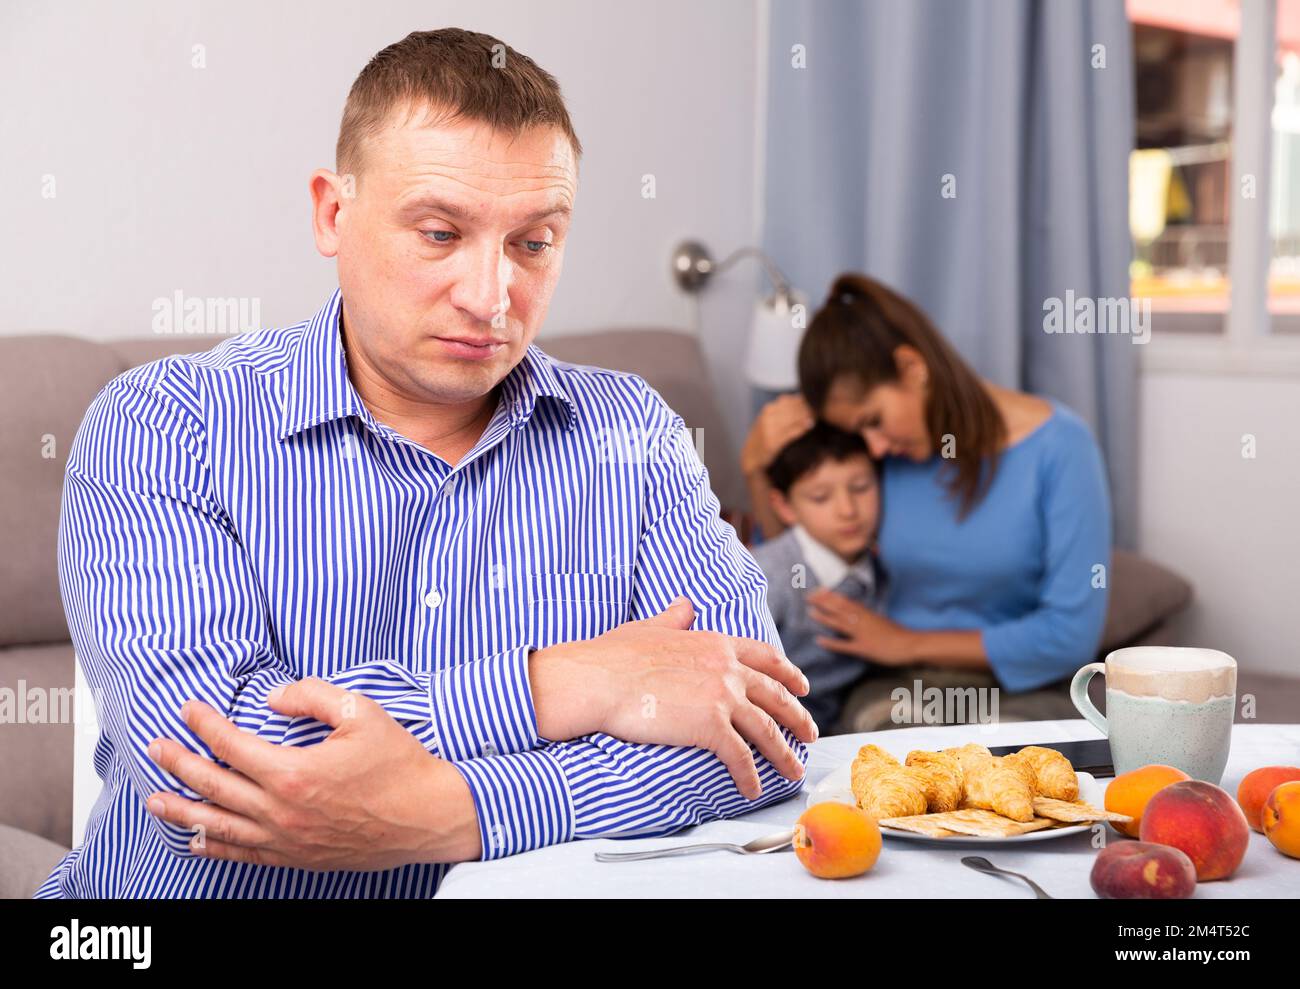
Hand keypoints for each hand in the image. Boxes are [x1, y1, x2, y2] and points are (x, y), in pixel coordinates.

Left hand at [145, 679, 479, 869]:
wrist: (428, 815)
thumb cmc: (399, 764)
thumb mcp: (362, 713)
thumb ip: (312, 696)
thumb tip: (275, 698)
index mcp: (293, 771)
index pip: (231, 744)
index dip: (204, 724)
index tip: (189, 710)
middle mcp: (281, 810)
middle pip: (213, 785)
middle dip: (179, 763)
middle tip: (156, 748)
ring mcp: (287, 839)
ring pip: (219, 826)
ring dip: (181, 811)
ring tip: (154, 800)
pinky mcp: (298, 857)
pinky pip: (243, 854)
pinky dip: (214, 845)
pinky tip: (196, 838)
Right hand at [529, 597, 816, 798]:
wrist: (600, 679)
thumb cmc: (614, 655)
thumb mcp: (649, 627)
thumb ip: (673, 618)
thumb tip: (684, 604)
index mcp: (716, 643)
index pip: (765, 657)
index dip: (788, 672)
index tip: (802, 686)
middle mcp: (727, 668)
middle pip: (775, 696)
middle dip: (798, 717)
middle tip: (810, 733)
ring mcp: (722, 697)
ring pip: (766, 730)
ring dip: (784, 754)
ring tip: (794, 770)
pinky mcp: (710, 726)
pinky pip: (740, 757)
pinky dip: (750, 775)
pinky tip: (754, 789)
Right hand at [740, 393, 814, 476]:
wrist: (751, 457)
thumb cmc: (765, 437)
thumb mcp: (770, 420)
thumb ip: (784, 409)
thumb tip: (803, 398)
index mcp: (768, 409)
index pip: (792, 400)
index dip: (806, 401)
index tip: (819, 403)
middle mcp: (767, 417)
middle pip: (793, 408)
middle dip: (809, 407)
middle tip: (822, 409)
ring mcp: (769, 429)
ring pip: (793, 418)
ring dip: (807, 415)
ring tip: (819, 415)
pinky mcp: (772, 442)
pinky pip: (790, 432)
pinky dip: (801, 427)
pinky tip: (810, 425)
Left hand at [808, 588, 917, 665]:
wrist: (911, 644)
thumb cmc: (897, 634)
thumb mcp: (880, 621)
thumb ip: (866, 617)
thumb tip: (853, 613)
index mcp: (867, 613)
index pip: (845, 601)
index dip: (830, 596)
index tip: (818, 590)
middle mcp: (863, 621)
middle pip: (840, 609)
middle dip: (823, 602)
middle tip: (808, 596)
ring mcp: (862, 634)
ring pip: (840, 623)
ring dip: (824, 618)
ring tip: (810, 613)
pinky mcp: (864, 648)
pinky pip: (845, 645)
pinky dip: (831, 643)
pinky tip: (819, 640)